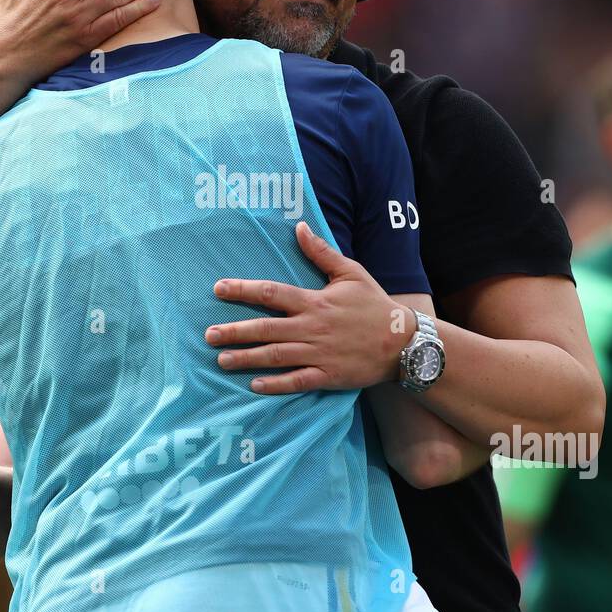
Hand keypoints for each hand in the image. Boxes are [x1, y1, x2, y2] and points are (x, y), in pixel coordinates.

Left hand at [204, 221, 416, 393]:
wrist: (403, 342)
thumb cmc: (375, 305)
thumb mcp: (351, 272)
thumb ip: (321, 252)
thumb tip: (299, 226)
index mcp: (314, 301)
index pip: (271, 293)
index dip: (243, 290)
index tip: (218, 289)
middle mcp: (312, 328)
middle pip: (266, 328)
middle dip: (235, 331)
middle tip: (208, 335)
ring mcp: (319, 354)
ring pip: (276, 356)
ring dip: (247, 358)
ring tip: (221, 360)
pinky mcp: (328, 376)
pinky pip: (297, 381)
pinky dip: (275, 384)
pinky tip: (254, 385)